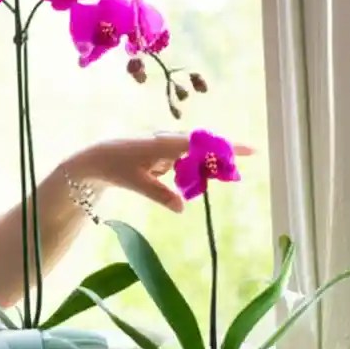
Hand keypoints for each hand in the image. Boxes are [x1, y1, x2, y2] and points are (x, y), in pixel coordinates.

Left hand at [68, 133, 254, 213]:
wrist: (97, 157)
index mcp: (165, 144)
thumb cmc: (116, 167)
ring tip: (198, 182)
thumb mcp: (137, 183)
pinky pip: (184, 161)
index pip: (203, 144)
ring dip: (201, 169)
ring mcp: (167, 145)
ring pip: (194, 157)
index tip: (252, 151)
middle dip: (217, 161)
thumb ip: (160, 195)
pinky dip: (189, 170)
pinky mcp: (164, 152)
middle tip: (229, 176)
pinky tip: (179, 181)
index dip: (228, 147)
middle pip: (204, 150)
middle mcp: (169, 140)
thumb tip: (183, 208)